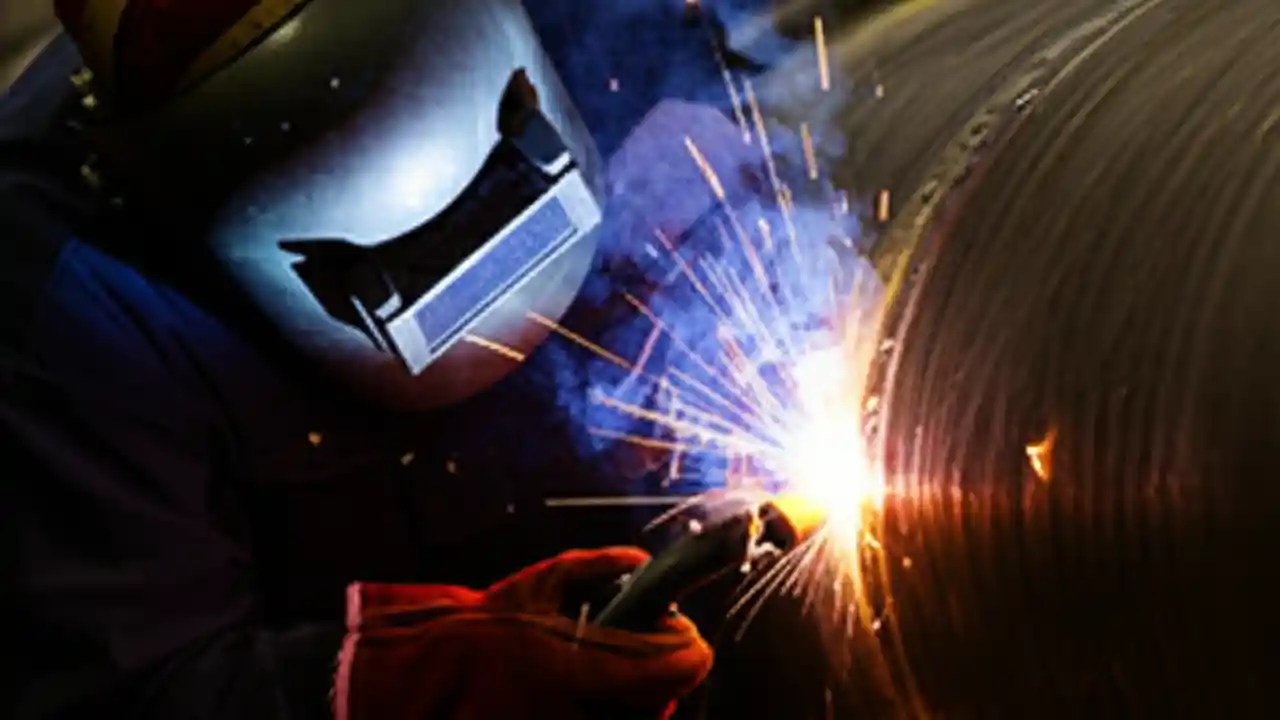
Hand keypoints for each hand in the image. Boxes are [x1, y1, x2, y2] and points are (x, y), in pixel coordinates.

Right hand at [334, 547, 713, 719]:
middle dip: (659, 674)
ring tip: (605, 672)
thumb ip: (599, 565)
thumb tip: (643, 561)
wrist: (435, 676)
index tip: (681, 633)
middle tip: (642, 649)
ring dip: (636, 698)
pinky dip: (610, 712)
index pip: (679, 668)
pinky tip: (586, 692)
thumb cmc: (487, 629)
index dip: (688, 648)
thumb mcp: (543, 581)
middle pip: (663, 703)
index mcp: (586, 670)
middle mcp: (585, 714)